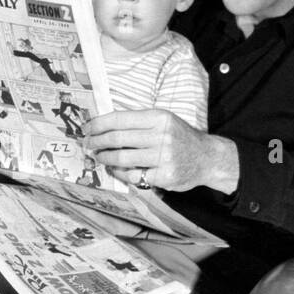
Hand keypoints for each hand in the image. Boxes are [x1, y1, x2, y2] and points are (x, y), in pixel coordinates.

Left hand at [85, 108, 239, 193]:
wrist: (207, 158)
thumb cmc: (179, 138)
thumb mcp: (163, 121)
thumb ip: (138, 122)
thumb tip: (103, 125)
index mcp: (159, 117)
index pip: (120, 119)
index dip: (98, 124)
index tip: (86, 128)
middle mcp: (161, 135)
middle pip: (117, 138)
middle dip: (96, 141)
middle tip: (87, 144)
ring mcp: (163, 157)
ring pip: (122, 158)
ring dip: (104, 157)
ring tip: (99, 156)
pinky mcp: (164, 176)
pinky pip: (132, 175)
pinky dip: (120, 172)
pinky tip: (115, 169)